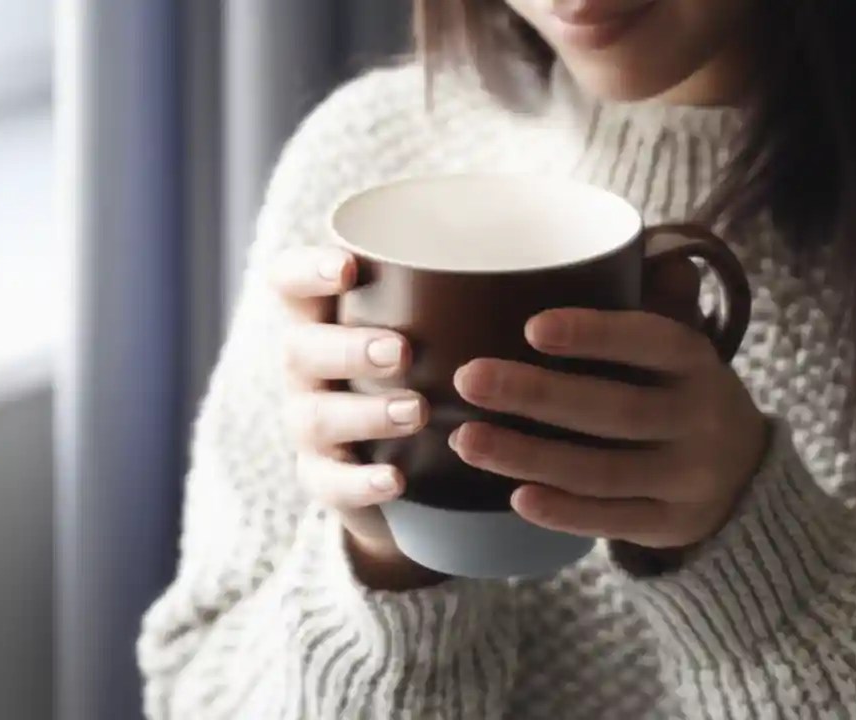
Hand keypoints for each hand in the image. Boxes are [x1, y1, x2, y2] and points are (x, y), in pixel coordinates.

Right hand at [271, 245, 441, 589]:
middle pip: (300, 348)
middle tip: (402, 351)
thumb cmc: (437, 364)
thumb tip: (566, 257)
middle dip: (349, 348)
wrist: (418, 464)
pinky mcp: (325, 478)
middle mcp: (308, 366)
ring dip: (366, 413)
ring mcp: (310, 423)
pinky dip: (363, 481)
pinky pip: (331, 482)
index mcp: (326, 315)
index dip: (306, 271)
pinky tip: (398, 480)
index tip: (347, 268)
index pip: (289, 282)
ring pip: (315, 416)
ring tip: (417, 412)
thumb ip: (472, 292)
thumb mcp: (445, 324)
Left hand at [449, 260, 768, 556]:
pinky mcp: (670, 525)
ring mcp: (688, 479)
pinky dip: (563, 511)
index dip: (596, 334)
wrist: (746, 476)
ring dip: (529, 457)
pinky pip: (612, 520)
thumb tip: (630, 244)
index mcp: (698, 362)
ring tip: (465, 439)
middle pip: (615, 411)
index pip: (653, 342)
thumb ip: (656, 299)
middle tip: (467, 379)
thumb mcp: (682, 344)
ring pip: (603, 471)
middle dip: (536, 396)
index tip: (531, 327)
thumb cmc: (683, 392)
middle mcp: (700, 420)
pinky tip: (514, 496)